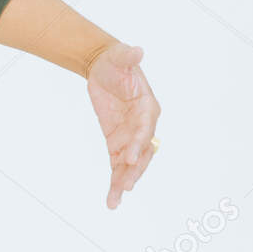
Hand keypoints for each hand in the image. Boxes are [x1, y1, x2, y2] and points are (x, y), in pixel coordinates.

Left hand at [85, 42, 160, 209]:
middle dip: (135, 170)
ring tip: (115, 200)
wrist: (104, 68)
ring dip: (124, 181)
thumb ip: (128, 57)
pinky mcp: (117, 143)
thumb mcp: (120, 57)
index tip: (128, 156)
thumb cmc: (116, 62)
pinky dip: (115, 182)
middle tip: (126, 186)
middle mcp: (143, 126)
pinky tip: (112, 201)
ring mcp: (130, 137)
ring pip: (130, 164)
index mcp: (148, 107)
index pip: (145, 129)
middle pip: (142, 152)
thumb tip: (136, 50)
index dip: (138, 143)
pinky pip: (117, 166)